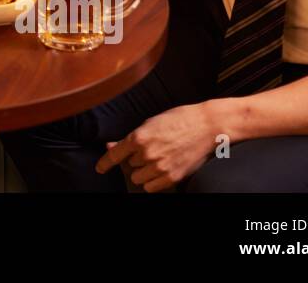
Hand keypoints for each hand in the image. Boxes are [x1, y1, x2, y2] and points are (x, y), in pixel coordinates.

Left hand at [96, 102, 221, 191]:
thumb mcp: (150, 123)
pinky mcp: (172, 177)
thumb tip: (110, 146)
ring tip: (157, 159)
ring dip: (144, 171)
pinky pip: (151, 187)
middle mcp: (147, 154)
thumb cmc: (178, 120)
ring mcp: (160, 167)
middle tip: (151, 149)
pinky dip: (153, 181)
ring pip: (139, 178)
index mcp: (139, 137)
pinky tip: (160, 170)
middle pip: (130, 165)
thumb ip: (130, 138)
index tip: (100, 168)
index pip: (115, 155)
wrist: (207, 126)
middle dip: (136, 159)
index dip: (105, 163)